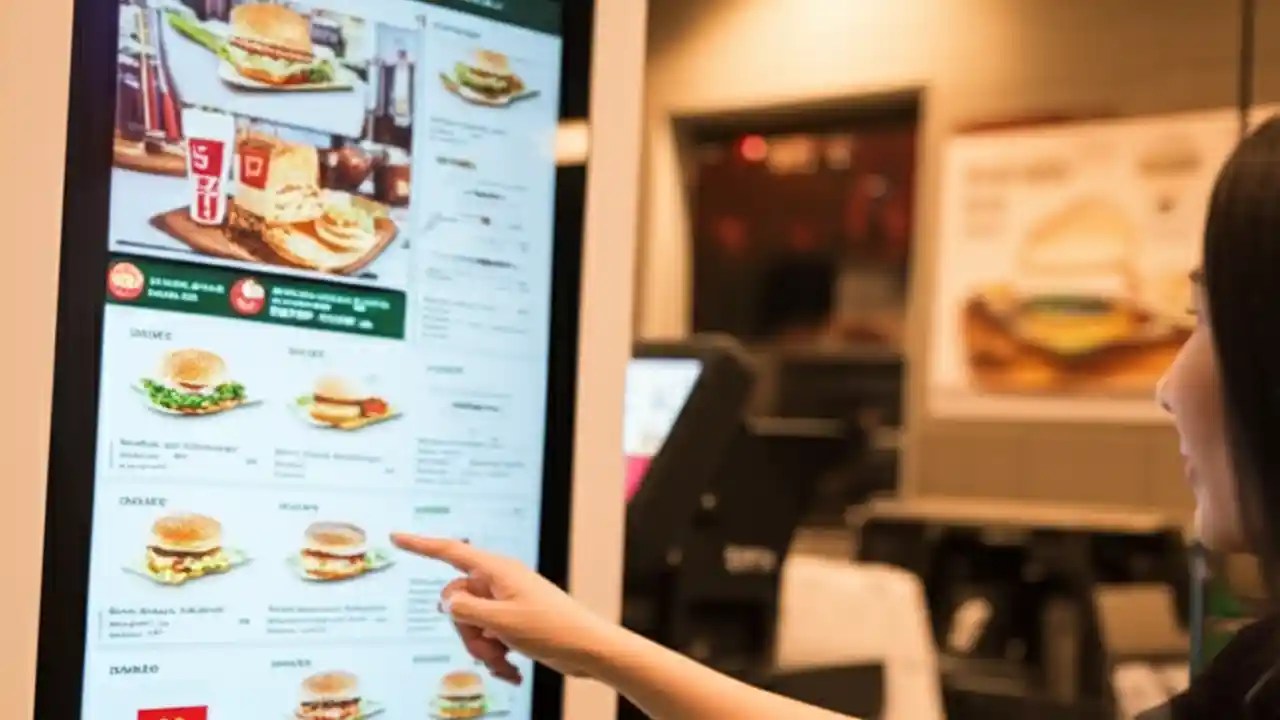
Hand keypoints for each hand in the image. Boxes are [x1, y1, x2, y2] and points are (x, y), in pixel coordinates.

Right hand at [391, 534, 615, 682]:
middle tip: (489, 647)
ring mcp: (506, 601)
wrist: (588, 649)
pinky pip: (488, 635)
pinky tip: (510, 670)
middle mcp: (500, 582)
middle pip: (458, 601)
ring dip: (481, 647)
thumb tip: (446, 601)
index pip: (451, 552)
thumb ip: (466, 609)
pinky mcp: (513, 620)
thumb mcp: (500, 621)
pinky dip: (494, 654)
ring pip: (471, 623)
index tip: (397, 537)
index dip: (421, 545)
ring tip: (504, 661)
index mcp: (498, 571)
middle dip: (466, 630)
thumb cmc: (552, 629)